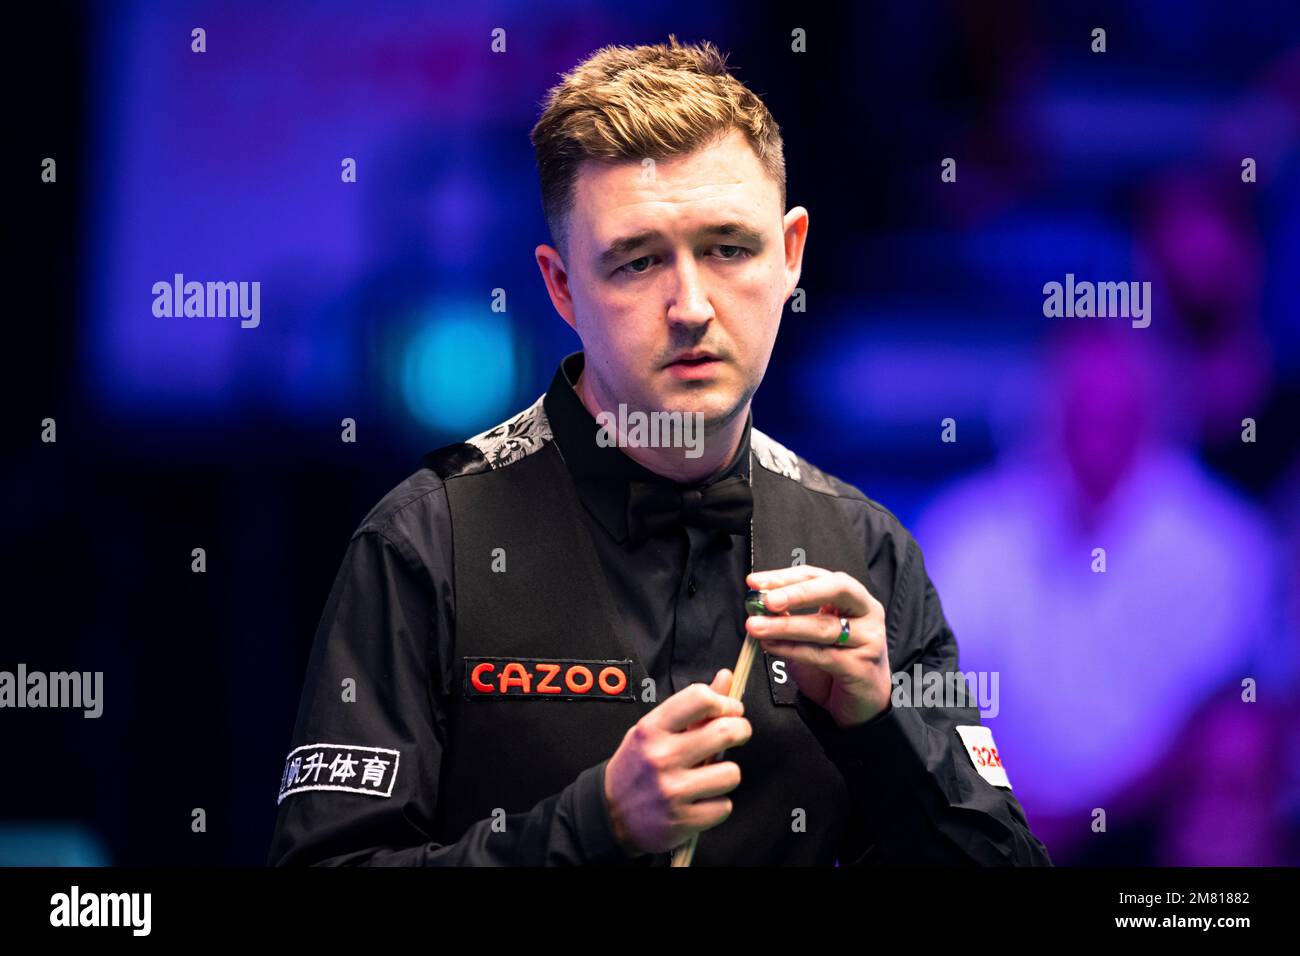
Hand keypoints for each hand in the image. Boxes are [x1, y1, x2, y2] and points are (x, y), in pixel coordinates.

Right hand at [603, 668, 751, 855]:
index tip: (728, 710)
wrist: (610, 814)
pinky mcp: (683, 820)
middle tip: (735, 734)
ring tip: (709, 775)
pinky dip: (716, 804)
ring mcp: (672, 791)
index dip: (724, 702)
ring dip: (726, 774)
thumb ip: (692, 706)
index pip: (700, 699)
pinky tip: (700, 800)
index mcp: (651, 729)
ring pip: (732, 773)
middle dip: (741, 730)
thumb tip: (725, 678)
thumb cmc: (636, 768)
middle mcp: (661, 758)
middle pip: (726, 732)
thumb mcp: (653, 730)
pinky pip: (724, 806)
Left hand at [745, 566, 891, 729]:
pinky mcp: (861, 666)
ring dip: (785, 626)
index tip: (755, 582)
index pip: (817, 576)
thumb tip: (755, 605)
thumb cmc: (834, 664)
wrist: (859, 704)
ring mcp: (868, 639)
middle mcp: (866, 612)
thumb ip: (788, 617)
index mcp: (852, 596)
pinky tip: (771, 646)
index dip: (784, 577)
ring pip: (823, 627)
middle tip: (767, 600)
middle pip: (835, 590)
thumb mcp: (810, 634)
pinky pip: (821, 655)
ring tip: (756, 627)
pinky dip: (792, 650)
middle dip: (797, 593)